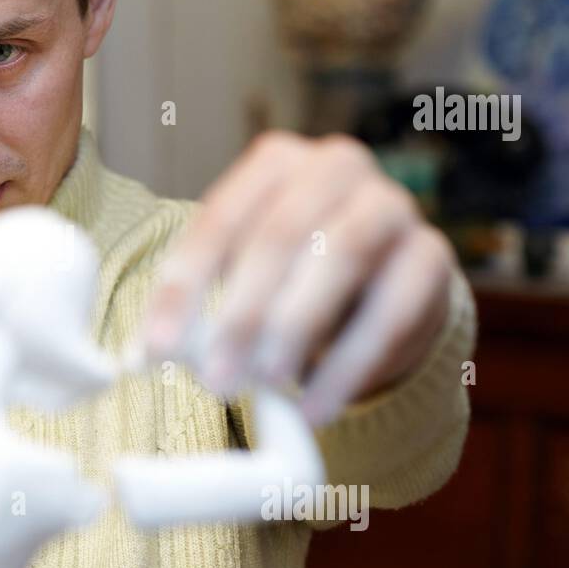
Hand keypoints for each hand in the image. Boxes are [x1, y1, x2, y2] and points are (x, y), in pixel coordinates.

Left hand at [144, 130, 454, 426]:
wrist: (382, 293)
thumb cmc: (291, 280)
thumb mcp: (240, 280)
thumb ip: (195, 307)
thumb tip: (136, 358)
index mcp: (277, 161)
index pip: (220, 220)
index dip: (183, 287)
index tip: (155, 350)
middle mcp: (337, 166)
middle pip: (280, 235)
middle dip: (241, 314)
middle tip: (214, 379)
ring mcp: (393, 205)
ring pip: (342, 256)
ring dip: (294, 328)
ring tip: (263, 386)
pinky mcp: (432, 256)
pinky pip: (392, 310)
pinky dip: (349, 364)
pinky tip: (315, 406)